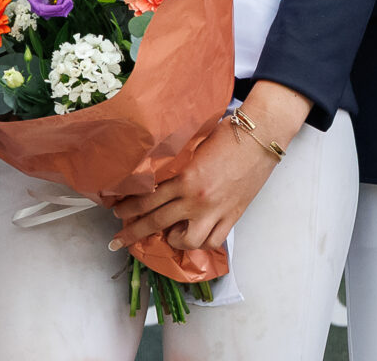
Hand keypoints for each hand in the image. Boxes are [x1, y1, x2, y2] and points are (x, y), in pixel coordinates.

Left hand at [108, 83, 308, 253]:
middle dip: (133, 233)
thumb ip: (175, 163)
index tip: (116, 213)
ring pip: (186, 240)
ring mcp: (215, 211)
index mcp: (185, 177)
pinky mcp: (232, 216)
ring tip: (169, 235)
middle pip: (157, 222)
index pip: (147, 199)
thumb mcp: (193, 146)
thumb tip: (154, 172)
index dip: (128, 208)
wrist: (260, 136)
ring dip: (173, 240)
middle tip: (118, 241)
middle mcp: (197, 198)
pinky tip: (196, 236)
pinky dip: (202, 242)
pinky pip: (213, 241)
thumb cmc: (227, 133)